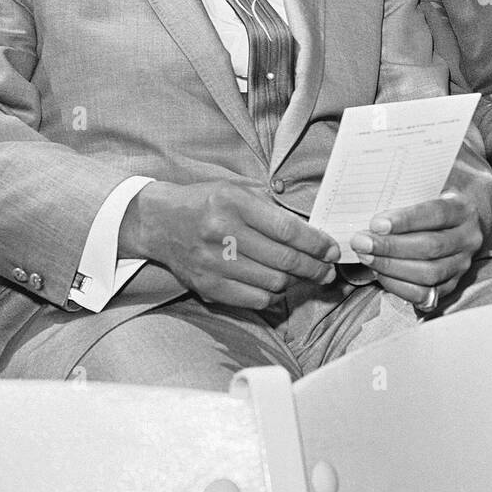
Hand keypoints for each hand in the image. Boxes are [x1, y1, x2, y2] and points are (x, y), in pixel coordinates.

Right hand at [119, 180, 339, 310]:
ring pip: (272, 282)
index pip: (287, 230)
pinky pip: (253, 299)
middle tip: (329, 270)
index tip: (333, 250)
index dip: (316, 243)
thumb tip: (312, 234)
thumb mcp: (238, 191)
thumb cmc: (206, 202)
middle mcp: (222, 234)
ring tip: (308, 277)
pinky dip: (274, 296)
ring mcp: (213, 263)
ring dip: (296, 282)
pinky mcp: (207, 286)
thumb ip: (272, 209)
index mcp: (233, 203)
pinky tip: (281, 287)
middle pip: (283, 259)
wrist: (159, 222)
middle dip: (314, 267)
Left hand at [347, 191, 483, 310]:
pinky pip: (424, 294)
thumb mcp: (426, 191)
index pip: (436, 214)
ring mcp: (461, 265)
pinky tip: (379, 274)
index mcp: (463, 210)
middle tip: (361, 242)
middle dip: (391, 247)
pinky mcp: (451, 286)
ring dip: (391, 267)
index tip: (376, 224)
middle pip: (430, 246)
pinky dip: (398, 286)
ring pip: (428, 273)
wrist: (452, 224)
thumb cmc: (430, 205)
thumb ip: (406, 196)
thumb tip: (373, 209)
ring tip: (366, 256)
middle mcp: (468, 239)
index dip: (406, 220)